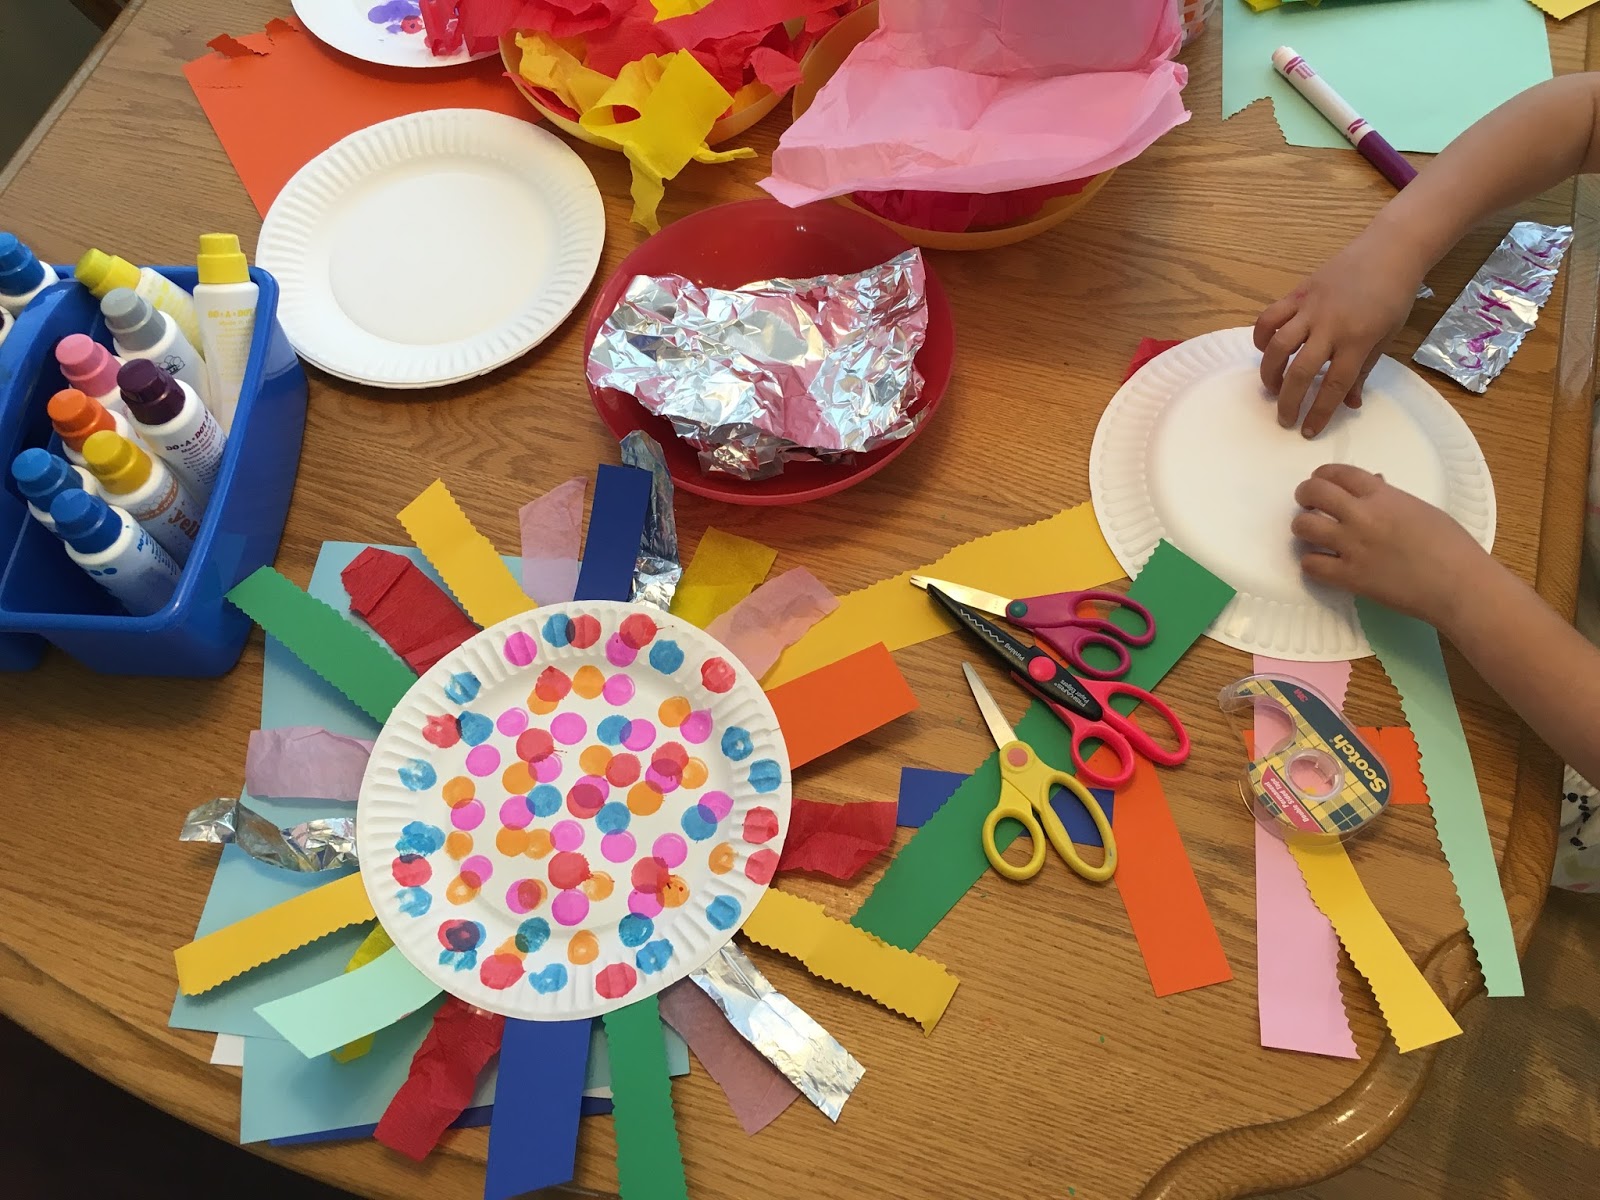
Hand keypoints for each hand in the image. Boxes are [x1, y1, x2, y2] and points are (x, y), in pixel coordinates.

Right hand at [1255, 231, 1421, 437]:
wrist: (1389, 251)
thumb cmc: (1394, 296)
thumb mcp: (1386, 337)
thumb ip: (1363, 371)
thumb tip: (1349, 404)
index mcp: (1358, 340)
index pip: (1334, 385)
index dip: (1319, 412)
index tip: (1308, 431)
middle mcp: (1330, 327)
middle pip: (1300, 371)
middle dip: (1289, 400)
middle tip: (1284, 418)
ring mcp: (1310, 308)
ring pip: (1278, 346)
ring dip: (1269, 372)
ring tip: (1272, 387)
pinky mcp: (1298, 293)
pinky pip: (1271, 317)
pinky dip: (1262, 336)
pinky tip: (1264, 349)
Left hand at [1291, 464, 1490, 627]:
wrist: (1459, 584)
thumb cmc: (1451, 546)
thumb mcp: (1421, 509)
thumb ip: (1390, 497)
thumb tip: (1373, 486)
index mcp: (1383, 496)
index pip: (1339, 473)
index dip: (1323, 475)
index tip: (1320, 481)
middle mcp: (1362, 516)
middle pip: (1313, 491)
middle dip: (1305, 495)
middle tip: (1308, 504)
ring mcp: (1352, 546)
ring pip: (1303, 526)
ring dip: (1303, 527)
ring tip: (1313, 534)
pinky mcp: (1349, 577)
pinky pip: (1310, 565)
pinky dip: (1311, 563)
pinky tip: (1322, 564)